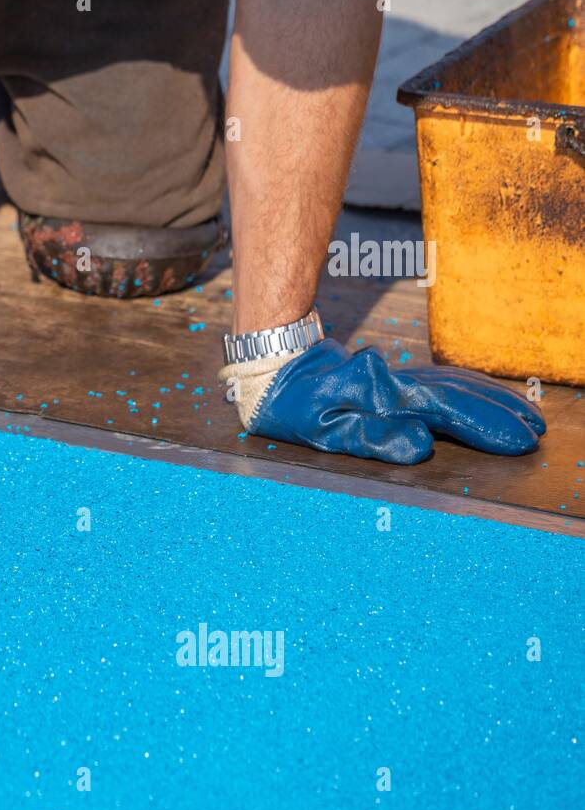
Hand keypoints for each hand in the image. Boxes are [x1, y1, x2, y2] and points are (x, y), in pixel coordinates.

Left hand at [248, 340, 545, 463]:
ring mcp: (393, 377)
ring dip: (488, 399)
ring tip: (524, 413)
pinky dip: (466, 387)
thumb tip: (421, 446)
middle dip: (497, 414)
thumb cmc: (292, 404)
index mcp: (384, 397)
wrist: (273, 363)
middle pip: (458, 396)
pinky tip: (482, 394)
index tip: (518, 440)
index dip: (484, 426)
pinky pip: (437, 380)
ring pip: (452, 384)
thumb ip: (371, 437)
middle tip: (535, 431)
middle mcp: (394, 383)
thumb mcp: (321, 428)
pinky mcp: (388, 377)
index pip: (446, 412)